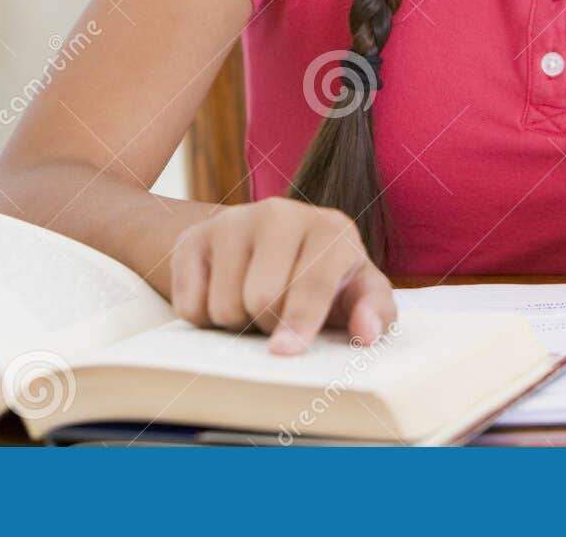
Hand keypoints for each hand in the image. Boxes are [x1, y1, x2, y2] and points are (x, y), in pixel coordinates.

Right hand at [168, 197, 395, 354]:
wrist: (268, 247)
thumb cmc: (326, 278)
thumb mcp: (359, 292)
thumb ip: (375, 312)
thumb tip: (366, 331)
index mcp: (329, 228)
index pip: (312, 282)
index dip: (300, 322)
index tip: (285, 351)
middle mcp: (280, 214)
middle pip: (262, 299)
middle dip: (270, 325)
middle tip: (278, 317)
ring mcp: (233, 221)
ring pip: (224, 305)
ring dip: (239, 324)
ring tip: (253, 305)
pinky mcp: (193, 237)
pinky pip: (190, 305)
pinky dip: (205, 318)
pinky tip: (223, 296)